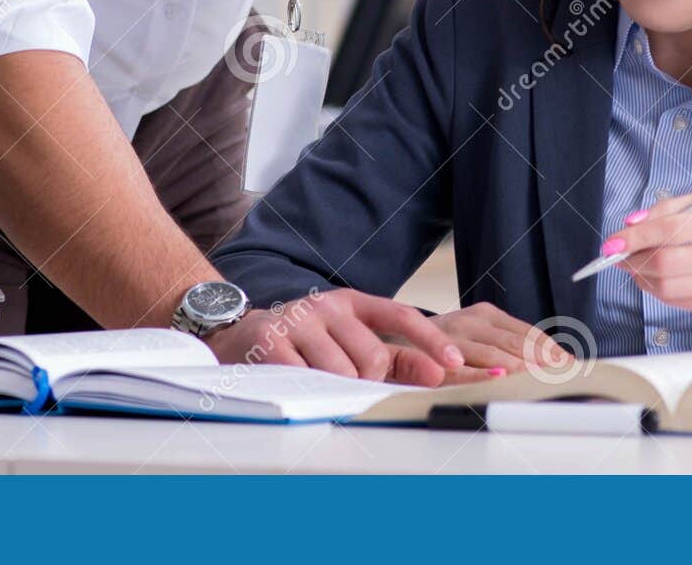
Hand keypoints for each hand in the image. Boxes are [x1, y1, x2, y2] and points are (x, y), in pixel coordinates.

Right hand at [202, 288, 463, 385]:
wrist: (236, 335)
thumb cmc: (303, 344)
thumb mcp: (348, 342)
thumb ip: (393, 356)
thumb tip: (439, 370)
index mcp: (351, 302)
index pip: (400, 316)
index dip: (429, 340)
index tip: (455, 362)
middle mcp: (327, 305)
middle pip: (373, 358)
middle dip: (365, 381)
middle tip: (339, 378)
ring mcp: (299, 322)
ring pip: (343, 374)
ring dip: (334, 388)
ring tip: (311, 376)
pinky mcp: (272, 343)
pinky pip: (308, 380)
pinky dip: (306, 389)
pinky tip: (292, 378)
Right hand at [421, 302, 576, 383]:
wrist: (397, 339)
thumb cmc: (445, 344)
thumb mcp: (478, 335)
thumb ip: (507, 344)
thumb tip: (551, 362)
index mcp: (486, 315)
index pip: (527, 333)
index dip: (551, 350)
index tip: (572, 365)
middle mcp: (471, 321)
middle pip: (516, 343)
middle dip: (543, 361)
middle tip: (565, 377)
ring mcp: (453, 337)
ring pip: (494, 354)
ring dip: (521, 369)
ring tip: (544, 380)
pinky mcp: (434, 356)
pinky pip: (463, 369)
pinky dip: (483, 375)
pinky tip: (500, 379)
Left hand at [603, 188, 691, 320]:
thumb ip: (674, 207)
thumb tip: (633, 223)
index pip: (671, 230)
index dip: (635, 237)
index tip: (612, 240)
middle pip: (666, 264)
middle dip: (632, 259)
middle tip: (617, 253)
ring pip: (668, 288)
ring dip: (640, 277)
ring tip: (633, 264)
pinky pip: (680, 302)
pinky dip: (658, 290)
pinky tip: (653, 277)